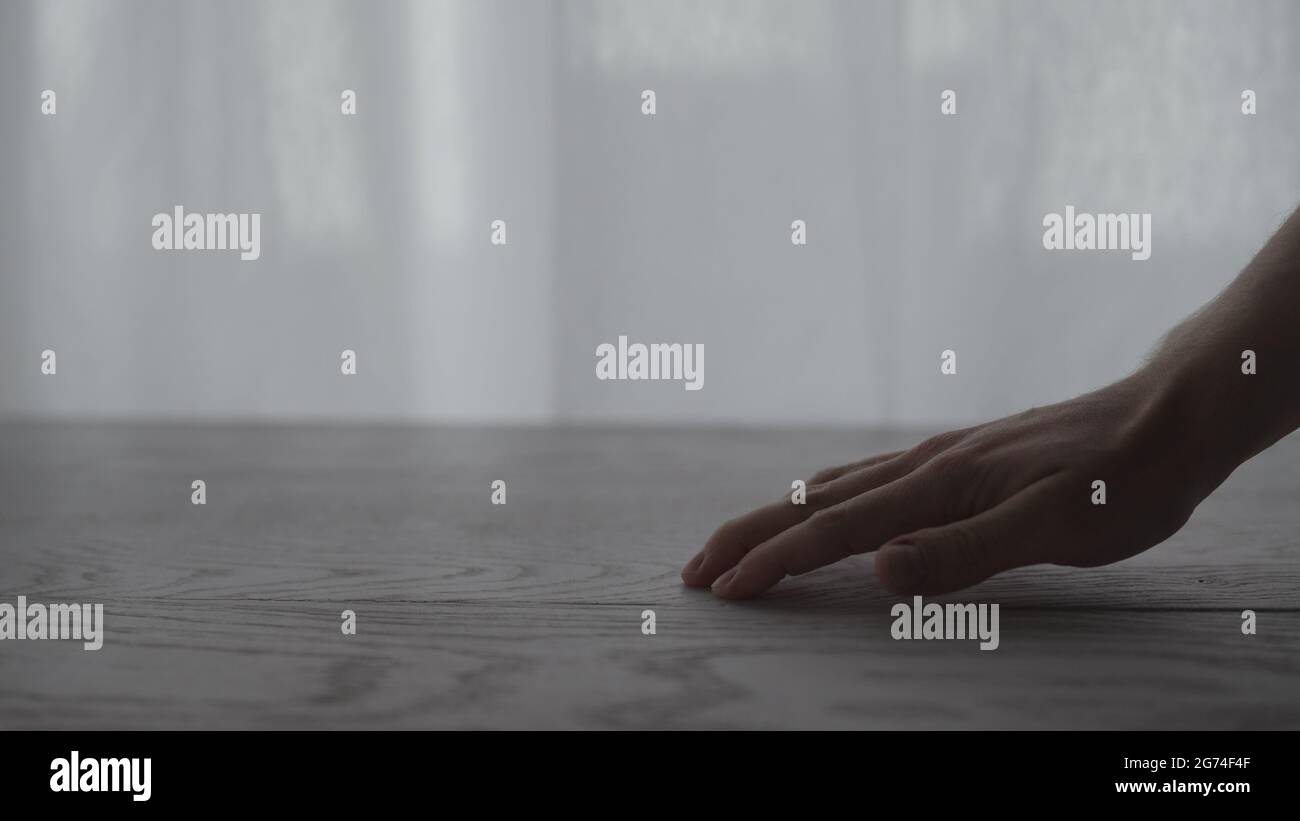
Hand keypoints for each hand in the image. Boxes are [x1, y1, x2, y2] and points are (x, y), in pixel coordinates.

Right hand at [682, 369, 1212, 597]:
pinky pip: (868, 479)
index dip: (777, 561)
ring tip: (739, 541)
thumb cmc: (1118, 479)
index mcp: (939, 483)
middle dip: (751, 535)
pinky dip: (822, 499)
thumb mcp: (1055, 528)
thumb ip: (966, 551)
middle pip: (815, 501)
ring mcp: (940, 457)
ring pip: (836, 487)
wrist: (1165, 416)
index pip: (837, 530)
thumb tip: (880, 570)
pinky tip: (825, 505)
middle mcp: (927, 464)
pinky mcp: (958, 459)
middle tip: (697, 568)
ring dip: (778, 516)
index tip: (726, 588)